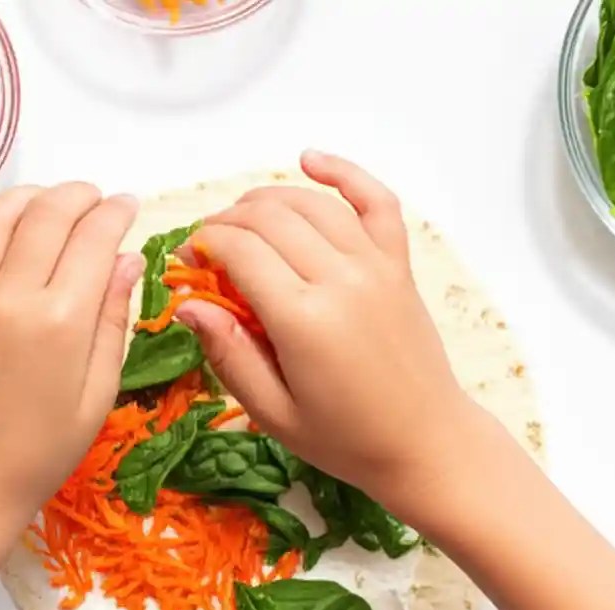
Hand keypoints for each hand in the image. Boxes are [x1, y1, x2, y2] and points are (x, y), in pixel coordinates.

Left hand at [0, 183, 143, 534]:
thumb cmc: (40, 452)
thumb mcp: (97, 395)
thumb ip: (113, 321)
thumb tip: (126, 260)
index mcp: (61, 322)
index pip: (94, 237)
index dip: (116, 212)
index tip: (126, 206)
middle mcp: (8, 296)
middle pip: (47, 214)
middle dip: (78, 196)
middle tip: (92, 199)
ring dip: (28, 198)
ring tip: (45, 204)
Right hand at [176, 151, 474, 508]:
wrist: (426, 443)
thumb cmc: (346, 439)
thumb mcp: (273, 412)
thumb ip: (229, 354)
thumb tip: (187, 305)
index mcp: (304, 319)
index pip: (239, 251)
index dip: (203, 246)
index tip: (187, 262)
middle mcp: (341, 279)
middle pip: (269, 219)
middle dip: (226, 222)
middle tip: (208, 247)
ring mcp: (375, 266)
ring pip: (311, 203)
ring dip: (267, 199)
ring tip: (241, 218)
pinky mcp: (398, 265)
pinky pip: (376, 201)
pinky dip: (344, 173)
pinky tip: (310, 161)